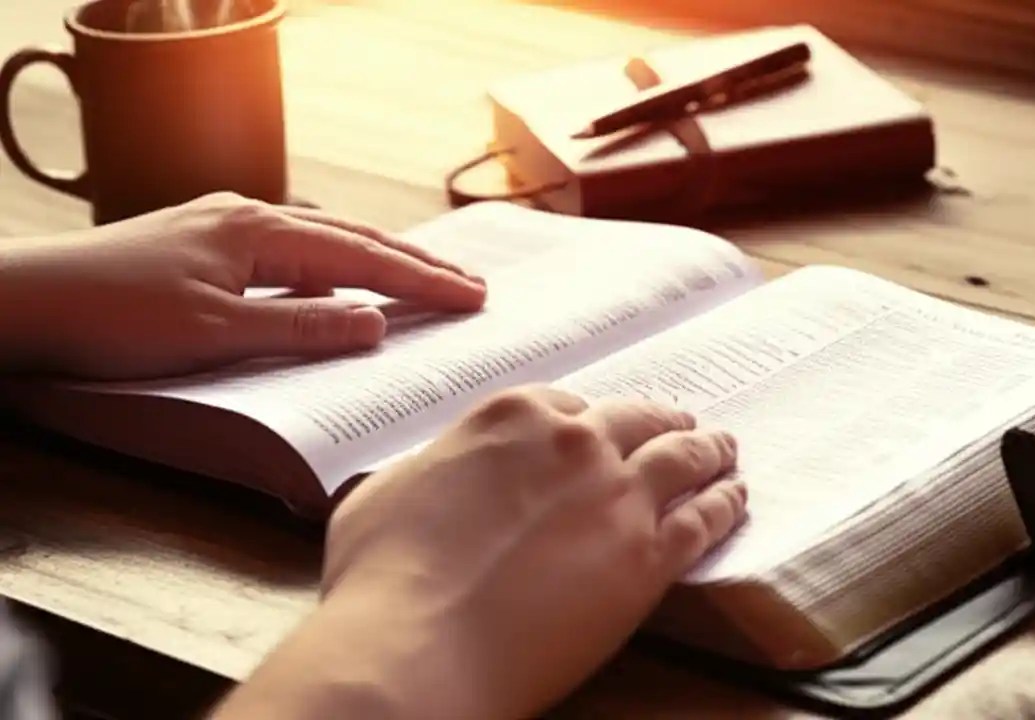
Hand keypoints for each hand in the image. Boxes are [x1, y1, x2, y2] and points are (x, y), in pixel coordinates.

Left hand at [0, 192, 485, 379]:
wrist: (25, 302)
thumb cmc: (113, 317)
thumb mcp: (216, 335)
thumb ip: (300, 329)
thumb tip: (375, 324)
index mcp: (259, 231)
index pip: (362, 257)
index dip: (422, 280)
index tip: (475, 298)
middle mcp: (248, 217)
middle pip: (352, 238)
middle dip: (415, 264)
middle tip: (472, 285)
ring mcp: (223, 227)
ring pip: (322, 243)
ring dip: (377, 262)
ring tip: (424, 279)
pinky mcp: (203, 246)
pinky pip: (290, 253)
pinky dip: (332, 269)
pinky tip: (337, 287)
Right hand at [213, 386, 745, 719]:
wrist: (416, 645)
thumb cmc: (383, 576)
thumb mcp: (384, 493)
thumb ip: (430, 470)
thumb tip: (436, 475)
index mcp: (512, 417)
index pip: (569, 406)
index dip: (587, 423)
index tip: (599, 432)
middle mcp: (575, 443)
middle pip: (637, 420)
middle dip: (662, 421)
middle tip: (681, 425)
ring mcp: (618, 497)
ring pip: (684, 457)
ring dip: (710, 450)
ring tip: (725, 450)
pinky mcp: (647, 557)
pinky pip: (703, 520)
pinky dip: (725, 505)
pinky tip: (736, 499)